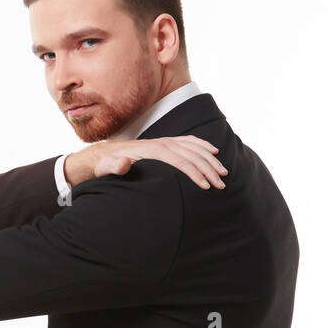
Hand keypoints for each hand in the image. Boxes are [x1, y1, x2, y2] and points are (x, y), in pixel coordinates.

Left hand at [64, 136, 226, 189]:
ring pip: (194, 147)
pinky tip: (214, 151)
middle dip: (208, 169)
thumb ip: (114, 166)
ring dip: (211, 159)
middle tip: (221, 185)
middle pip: (191, 154)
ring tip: (224, 173)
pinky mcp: (166, 142)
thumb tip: (124, 163)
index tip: (205, 186)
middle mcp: (162, 143)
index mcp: (152, 150)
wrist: (104, 154)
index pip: (179, 161)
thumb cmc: (106, 165)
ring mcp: (165, 141)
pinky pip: (190, 141)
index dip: (193, 173)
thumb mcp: (106, 168)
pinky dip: (204, 145)